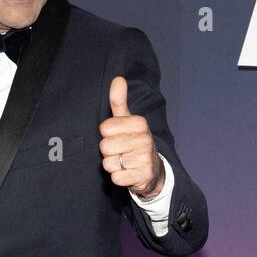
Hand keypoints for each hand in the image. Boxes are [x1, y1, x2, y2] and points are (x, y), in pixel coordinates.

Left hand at [99, 75, 164, 198]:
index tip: (118, 138)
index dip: (107, 136)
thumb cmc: (133, 142)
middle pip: (104, 146)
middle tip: (121, 152)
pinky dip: (118, 178)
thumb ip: (119, 101)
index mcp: (139, 122)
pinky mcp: (144, 176)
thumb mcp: (127, 121)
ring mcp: (146, 158)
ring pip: (109, 163)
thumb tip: (118, 78)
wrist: (152, 170)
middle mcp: (145, 139)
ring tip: (125, 163)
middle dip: (108, 153)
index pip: (104, 128)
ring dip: (113, 166)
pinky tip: (128, 173)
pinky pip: (116, 178)